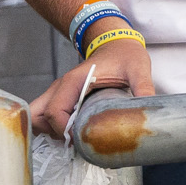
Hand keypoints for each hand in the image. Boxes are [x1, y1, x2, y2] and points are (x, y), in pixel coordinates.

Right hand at [31, 36, 153, 140]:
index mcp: (74, 81)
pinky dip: (53, 127)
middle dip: (51, 132)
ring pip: (38, 116)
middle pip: (37, 115)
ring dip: (50, 131)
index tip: (82, 140)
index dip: (64, 130)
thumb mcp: (138, 69)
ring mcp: (60, 92)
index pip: (55, 112)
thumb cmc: (126, 55)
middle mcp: (61, 87)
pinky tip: (75, 134)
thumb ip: (143, 88)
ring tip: (76, 139)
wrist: (118, 43)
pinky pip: (48, 115)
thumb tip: (148, 114)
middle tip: (75, 141)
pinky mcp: (64, 97)